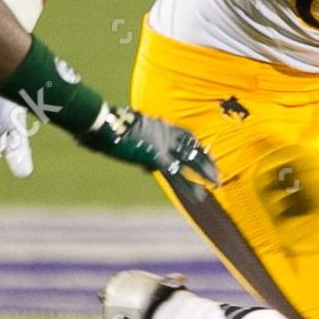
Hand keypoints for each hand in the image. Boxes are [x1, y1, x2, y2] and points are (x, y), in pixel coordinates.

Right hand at [78, 105, 218, 185]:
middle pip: (192, 147)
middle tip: (218, 172)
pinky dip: (188, 186)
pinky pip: (176, 175)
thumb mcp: (122, 126)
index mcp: (159, 125)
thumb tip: (115, 140)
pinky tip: (200, 197)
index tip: (206, 151)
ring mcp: (161, 146)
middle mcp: (165, 134)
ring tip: (218, 185)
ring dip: (205, 173)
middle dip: (206, 160)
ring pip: (190, 160)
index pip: (185, 135)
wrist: (101, 121)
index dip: (196, 145)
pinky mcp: (155, 157)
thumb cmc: (104, 122)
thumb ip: (129, 133)